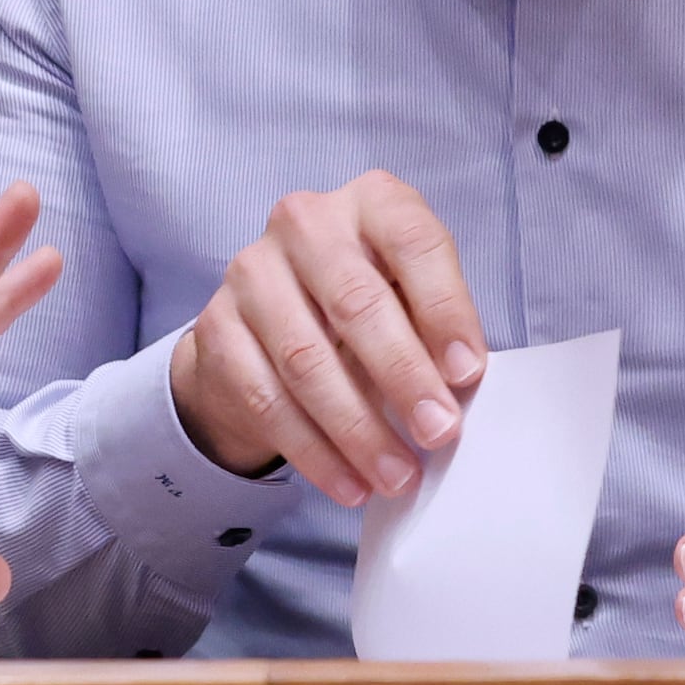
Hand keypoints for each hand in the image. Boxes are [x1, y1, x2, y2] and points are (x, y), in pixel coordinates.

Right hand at [167, 170, 489, 505]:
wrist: (266, 320)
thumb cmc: (365, 303)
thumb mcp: (408, 294)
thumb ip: (433, 327)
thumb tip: (458, 389)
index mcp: (370, 202)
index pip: (413, 243)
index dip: (445, 309)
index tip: (469, 373)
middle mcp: (306, 223)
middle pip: (357, 303)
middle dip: (404, 376)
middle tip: (438, 432)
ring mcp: (252, 272)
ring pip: (306, 361)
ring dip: (358, 429)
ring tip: (397, 474)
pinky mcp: (216, 327)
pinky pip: (267, 400)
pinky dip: (314, 452)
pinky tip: (349, 482)